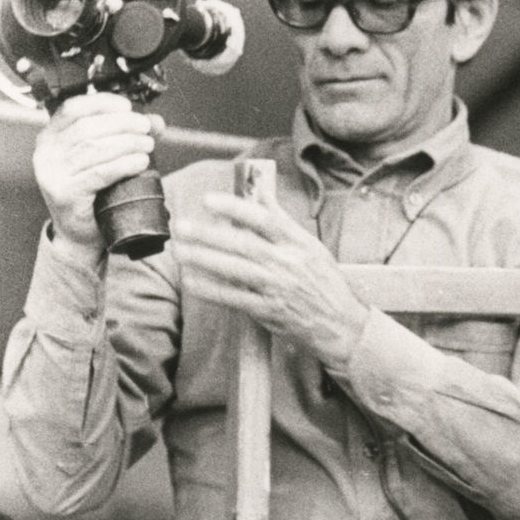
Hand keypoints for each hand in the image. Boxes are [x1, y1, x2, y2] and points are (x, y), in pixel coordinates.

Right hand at [33, 94, 163, 252]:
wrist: (78, 234)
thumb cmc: (91, 192)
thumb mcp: (103, 158)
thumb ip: (126, 136)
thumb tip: (155, 122)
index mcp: (50, 137)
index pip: (73, 108)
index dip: (102, 103)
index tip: (127, 106)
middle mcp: (46, 153)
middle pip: (86, 127)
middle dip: (122, 124)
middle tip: (145, 128)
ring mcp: (52, 174)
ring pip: (94, 149)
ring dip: (127, 143)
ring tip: (147, 145)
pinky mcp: (64, 194)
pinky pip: (99, 173)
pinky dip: (123, 164)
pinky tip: (140, 162)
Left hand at [169, 190, 367, 370]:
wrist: (341, 324)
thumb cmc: (325, 282)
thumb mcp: (311, 247)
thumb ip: (282, 222)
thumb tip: (260, 195)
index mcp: (298, 243)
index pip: (265, 219)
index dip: (235, 207)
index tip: (209, 200)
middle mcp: (288, 264)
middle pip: (242, 244)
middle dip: (208, 234)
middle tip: (180, 225)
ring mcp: (277, 289)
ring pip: (234, 270)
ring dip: (202, 259)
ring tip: (178, 250)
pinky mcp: (268, 312)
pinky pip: (233, 298)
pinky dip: (211, 290)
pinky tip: (191, 281)